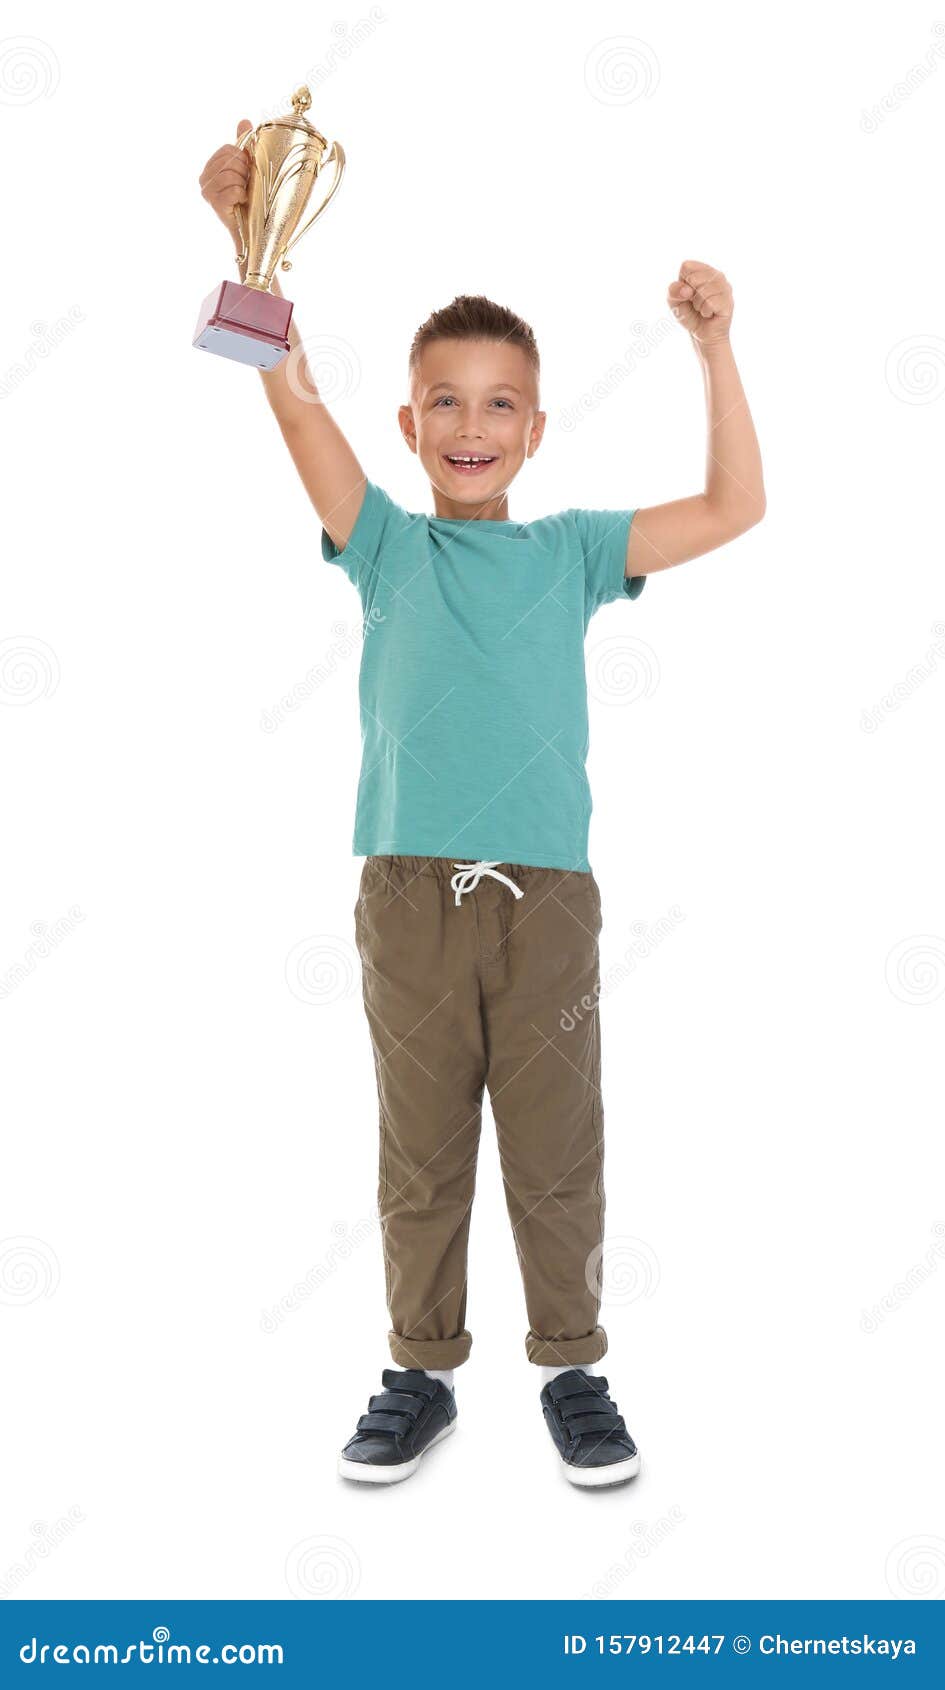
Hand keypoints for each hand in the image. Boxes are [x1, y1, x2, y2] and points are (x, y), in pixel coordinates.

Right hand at [198, 120, 253, 253]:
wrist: (252, 230)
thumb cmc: (250, 200)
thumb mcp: (248, 169)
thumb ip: (244, 146)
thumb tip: (244, 121)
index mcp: (210, 167)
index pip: (228, 149)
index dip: (243, 159)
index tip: (246, 173)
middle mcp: (204, 179)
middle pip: (230, 159)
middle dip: (244, 172)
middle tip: (245, 186)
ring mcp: (207, 192)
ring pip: (232, 174)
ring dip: (244, 185)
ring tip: (243, 195)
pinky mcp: (215, 204)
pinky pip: (234, 190)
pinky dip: (242, 196)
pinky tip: (241, 204)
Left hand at [667, 261, 732, 346]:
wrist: (702, 335)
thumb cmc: (689, 314)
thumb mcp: (674, 301)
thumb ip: (673, 291)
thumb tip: (687, 290)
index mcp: (703, 270)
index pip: (687, 266)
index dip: (682, 282)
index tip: (687, 293)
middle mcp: (717, 275)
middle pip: (694, 278)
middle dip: (690, 295)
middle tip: (696, 304)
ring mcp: (725, 287)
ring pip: (703, 291)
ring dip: (698, 305)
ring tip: (702, 309)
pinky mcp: (729, 301)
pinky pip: (710, 303)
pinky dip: (705, 312)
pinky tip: (710, 314)